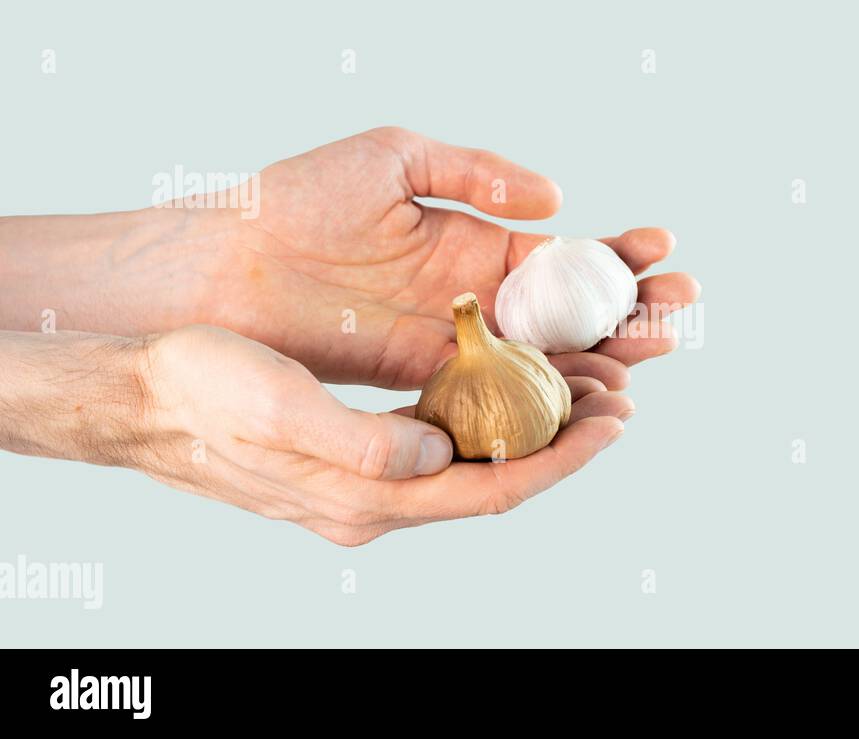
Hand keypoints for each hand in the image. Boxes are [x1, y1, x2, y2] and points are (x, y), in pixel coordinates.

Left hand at [0, 128, 697, 389]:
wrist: (221, 271)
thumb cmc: (296, 202)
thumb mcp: (393, 159)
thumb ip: (476, 174)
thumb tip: (555, 198)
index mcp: (474, 242)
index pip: (563, 251)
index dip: (615, 251)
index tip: (661, 246)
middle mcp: (476, 299)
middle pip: (573, 311)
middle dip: (632, 307)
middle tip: (684, 305)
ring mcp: (456, 346)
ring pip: (550, 357)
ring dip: (609, 353)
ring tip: (658, 345)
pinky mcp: (427, 385)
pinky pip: (503, 394)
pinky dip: (553, 394)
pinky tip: (596, 388)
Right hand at [0, 325, 631, 545]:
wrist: (141, 395)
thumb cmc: (201, 392)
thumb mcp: (281, 410)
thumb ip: (361, 442)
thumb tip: (434, 453)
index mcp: (367, 497)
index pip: (491, 491)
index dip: (561, 460)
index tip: (614, 422)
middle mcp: (376, 500)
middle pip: (496, 480)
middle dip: (563, 442)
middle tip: (619, 397)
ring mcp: (367, 481)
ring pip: (474, 461)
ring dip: (531, 428)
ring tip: (583, 388)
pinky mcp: (356, 454)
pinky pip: (442, 442)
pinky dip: (487, 417)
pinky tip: (508, 385)